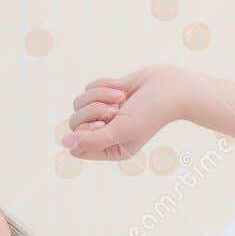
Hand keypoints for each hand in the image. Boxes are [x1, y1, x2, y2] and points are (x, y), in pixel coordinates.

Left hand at [61, 65, 197, 160]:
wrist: (169, 87)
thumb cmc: (150, 113)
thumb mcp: (120, 131)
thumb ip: (91, 140)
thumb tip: (64, 142)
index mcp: (111, 150)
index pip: (78, 149)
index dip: (84, 134)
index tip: (102, 124)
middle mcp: (106, 134)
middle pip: (75, 124)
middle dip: (93, 111)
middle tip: (115, 110)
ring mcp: (104, 114)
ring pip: (78, 104)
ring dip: (99, 96)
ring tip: (121, 96)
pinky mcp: (105, 95)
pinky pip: (87, 89)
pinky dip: (104, 85)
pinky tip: (122, 88)